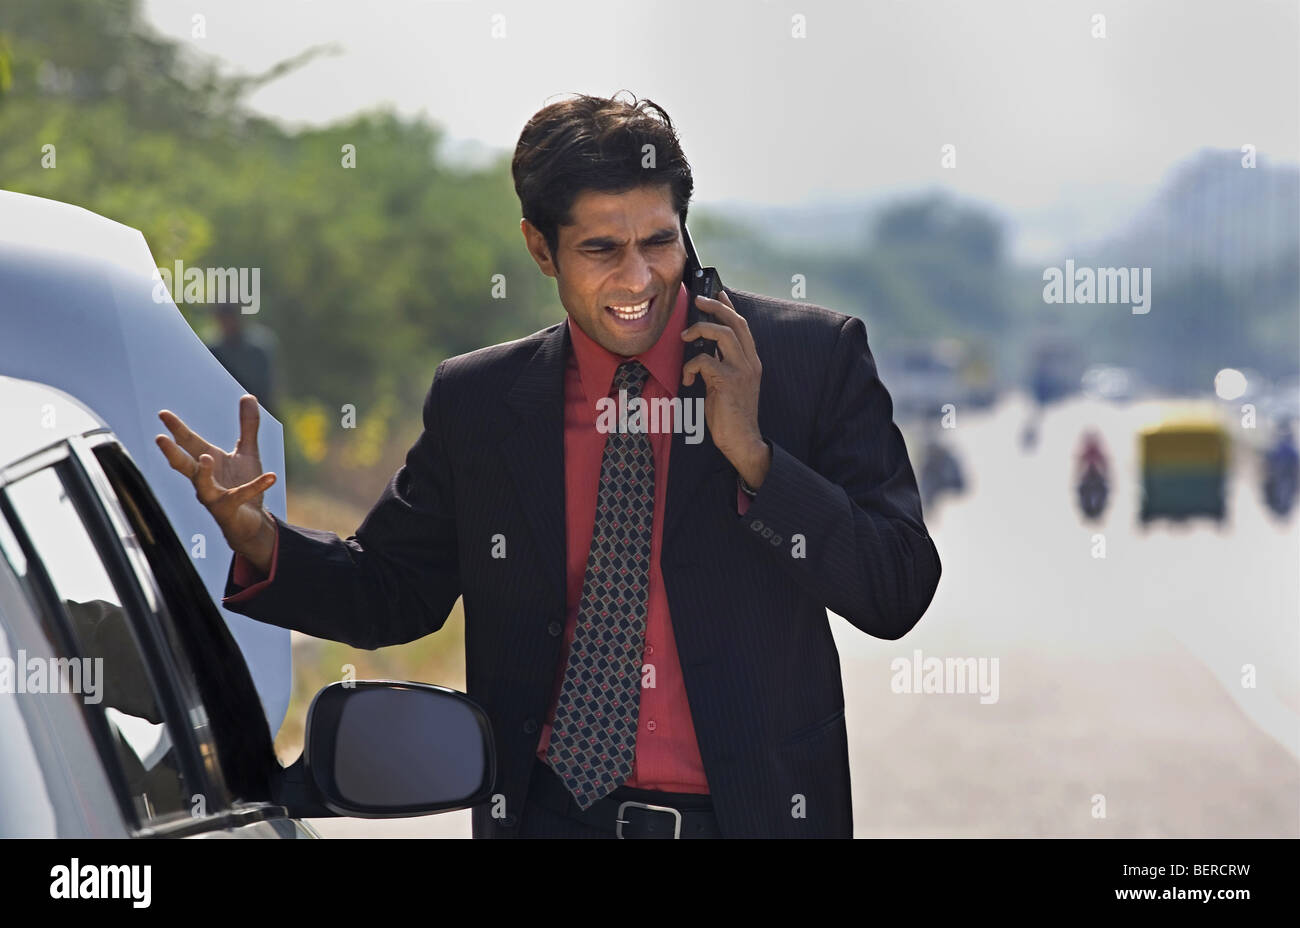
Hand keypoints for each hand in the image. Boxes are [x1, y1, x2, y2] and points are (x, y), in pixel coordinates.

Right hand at [155, 394, 277, 569]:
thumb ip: (248, 426)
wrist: (251, 521)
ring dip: (203, 473)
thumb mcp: (248, 452)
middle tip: (160, 439)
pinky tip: (271, 477)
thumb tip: (248, 396)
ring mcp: (214, 496)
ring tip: (206, 457)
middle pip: (184, 465)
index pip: (189, 443)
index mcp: (207, 461)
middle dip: (172, 452)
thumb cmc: (243, 484)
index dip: (177, 429)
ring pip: (203, 485)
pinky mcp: (230, 510)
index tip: (163, 414)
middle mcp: (205, 479)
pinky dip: (256, 486)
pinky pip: (241, 496)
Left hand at [680, 290, 771, 488]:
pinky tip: (687, 379)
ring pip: (722, 334)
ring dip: (699, 330)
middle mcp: (750, 362)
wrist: (742, 440)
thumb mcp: (729, 384)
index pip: (742, 326)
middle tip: (697, 300)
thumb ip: (722, 366)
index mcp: (751, 361)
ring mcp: (741, 371)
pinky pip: (704, 361)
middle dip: (715, 306)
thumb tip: (705, 351)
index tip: (717, 293)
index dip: (729, 307)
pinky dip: (690, 366)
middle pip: (735, 323)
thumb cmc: (732, 415)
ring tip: (684, 337)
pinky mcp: (728, 382)